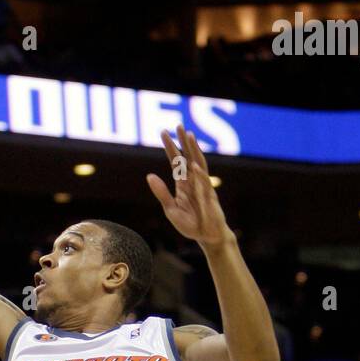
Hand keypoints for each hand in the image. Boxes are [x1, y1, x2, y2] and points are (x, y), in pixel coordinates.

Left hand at [146, 125, 232, 247]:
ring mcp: (202, 187)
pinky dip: (199, 174)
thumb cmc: (190, 224)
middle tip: (178, 125)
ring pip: (198, 163)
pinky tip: (193, 165)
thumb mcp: (171, 210)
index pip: (175, 161)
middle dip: (183, 141)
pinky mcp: (210, 196)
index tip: (163, 132)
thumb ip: (161, 193)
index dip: (170, 147)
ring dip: (193, 149)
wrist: (207, 236)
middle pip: (188, 157)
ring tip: (189, 135)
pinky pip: (204, 183)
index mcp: (182, 184)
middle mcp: (193, 181)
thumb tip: (149, 176)